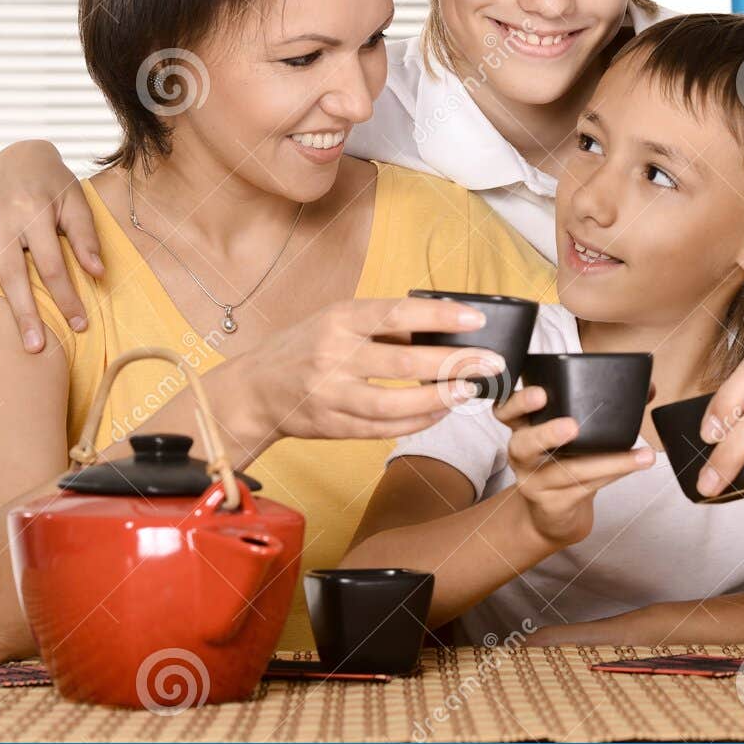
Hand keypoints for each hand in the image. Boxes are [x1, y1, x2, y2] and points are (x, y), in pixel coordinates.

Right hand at [0, 140, 100, 350]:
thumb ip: (85, 238)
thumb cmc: (53, 185)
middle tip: (34, 349)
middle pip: (10, 275)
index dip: (66, 297)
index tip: (80, 326)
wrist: (14, 158)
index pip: (51, 264)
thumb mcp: (76, 202)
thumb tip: (98, 274)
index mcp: (32, 211)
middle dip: (22, 314)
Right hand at [210, 296, 510, 459]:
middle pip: (404, 362)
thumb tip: (442, 323)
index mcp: (339, 320)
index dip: (439, 316)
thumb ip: (382, 324)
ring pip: (395, 404)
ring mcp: (331, 395)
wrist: (254, 389)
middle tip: (489, 363)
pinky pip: (383, 429)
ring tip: (468, 392)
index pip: (396, 313)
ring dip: (438, 400)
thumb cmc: (305, 346)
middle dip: (454, 364)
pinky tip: (439, 413)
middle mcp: (333, 356)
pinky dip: (416, 423)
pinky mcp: (333, 425)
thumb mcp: (336, 319)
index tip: (475, 319)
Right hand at [493, 385, 653, 547]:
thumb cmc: (563, 463)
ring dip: (607, 461)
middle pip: (523, 444)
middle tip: (572, 426)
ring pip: (567, 471)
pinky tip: (634, 465)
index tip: (539, 393)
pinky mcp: (553, 505)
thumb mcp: (572, 435)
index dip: (518, 402)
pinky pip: (585, 488)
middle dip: (546, 433)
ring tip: (638, 454)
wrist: (554, 515)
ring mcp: (535, 483)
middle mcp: (522, 456)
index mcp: (524, 428)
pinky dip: (614, 474)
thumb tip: (647, 389)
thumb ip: (600, 410)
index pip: (506, 411)